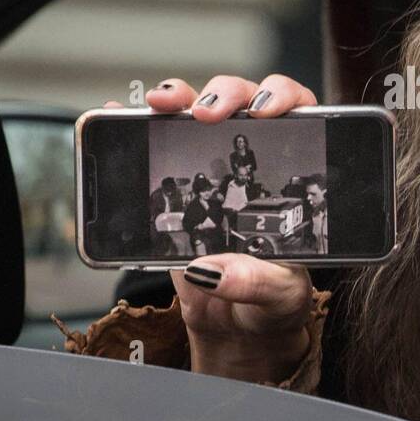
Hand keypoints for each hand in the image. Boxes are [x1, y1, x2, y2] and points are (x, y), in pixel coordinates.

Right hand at [105, 74, 319, 381]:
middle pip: (244, 102)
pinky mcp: (177, 187)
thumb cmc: (271, 303)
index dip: (283, 97)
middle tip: (206, 111)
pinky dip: (137, 122)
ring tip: (161, 103)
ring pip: (199, 112)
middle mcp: (253, 164)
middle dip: (225, 93)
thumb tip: (214, 271)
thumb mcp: (279, 295)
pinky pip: (157, 142)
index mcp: (291, 180)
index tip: (263, 110)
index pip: (300, 114)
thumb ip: (255, 282)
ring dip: (180, 98)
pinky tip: (120, 114)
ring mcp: (212, 169)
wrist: (235, 326)